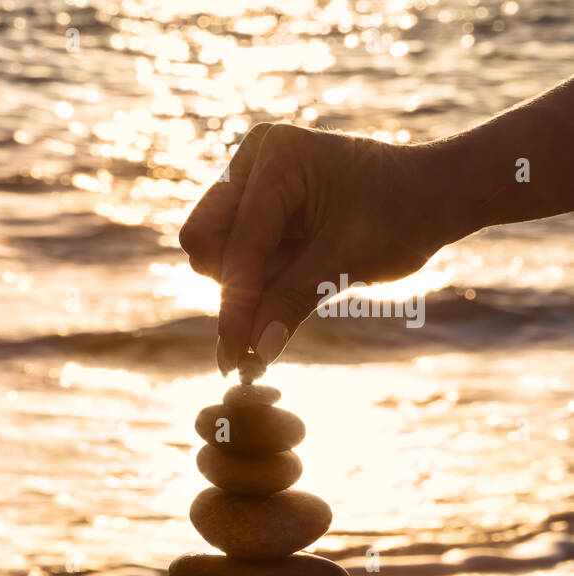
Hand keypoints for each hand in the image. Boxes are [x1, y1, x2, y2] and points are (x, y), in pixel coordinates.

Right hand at [179, 123, 458, 371]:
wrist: (434, 196)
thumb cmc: (403, 215)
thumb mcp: (348, 261)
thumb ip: (291, 301)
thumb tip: (253, 352)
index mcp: (279, 156)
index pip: (240, 243)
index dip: (237, 303)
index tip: (234, 355)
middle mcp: (254, 160)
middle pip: (206, 240)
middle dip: (234, 284)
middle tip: (273, 313)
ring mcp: (249, 179)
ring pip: (214, 251)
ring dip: (247, 283)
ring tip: (302, 280)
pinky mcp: (253, 202)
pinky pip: (232, 252)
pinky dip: (255, 279)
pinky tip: (291, 279)